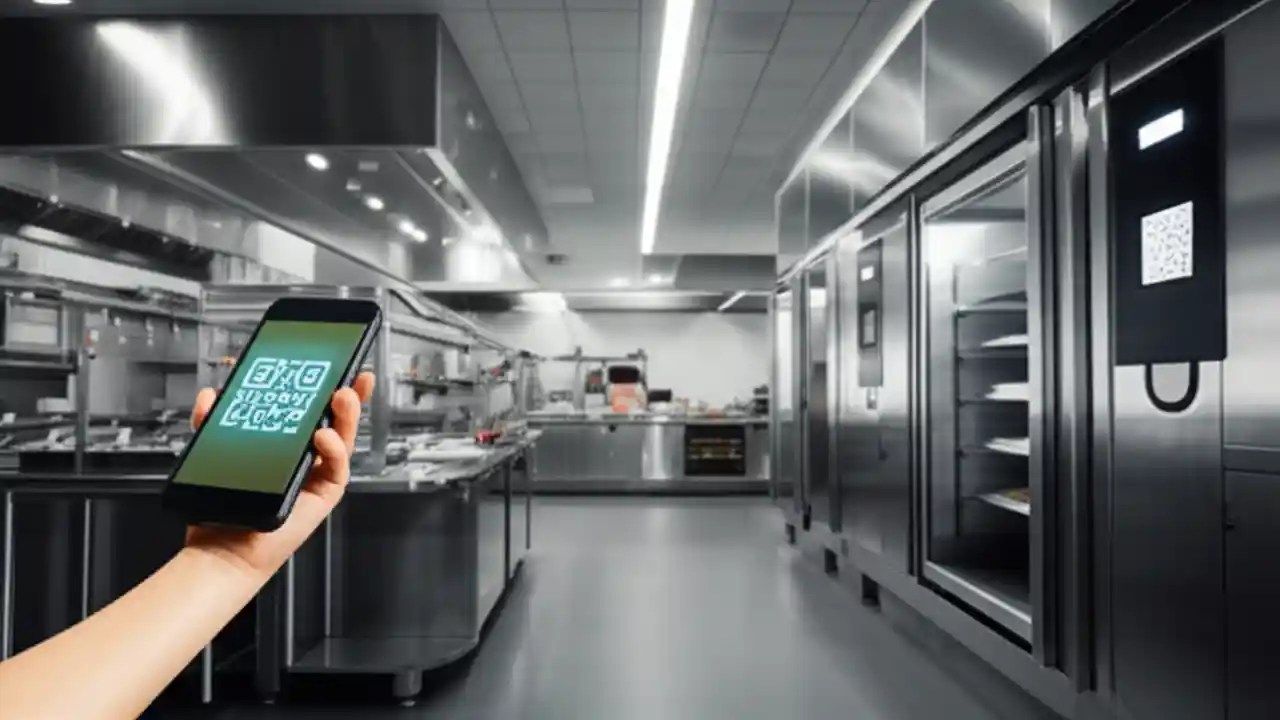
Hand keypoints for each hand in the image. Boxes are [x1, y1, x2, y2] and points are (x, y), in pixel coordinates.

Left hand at [183, 372, 375, 582]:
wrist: (223, 548)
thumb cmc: (225, 506)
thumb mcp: (216, 453)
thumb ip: (214, 423)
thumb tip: (212, 395)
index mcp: (287, 445)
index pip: (312, 409)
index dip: (325, 385)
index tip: (333, 361)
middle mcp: (308, 458)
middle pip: (336, 420)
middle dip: (348, 395)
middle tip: (348, 376)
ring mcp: (318, 476)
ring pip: (344, 440)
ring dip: (348, 415)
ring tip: (341, 397)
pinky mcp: (324, 495)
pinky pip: (337, 468)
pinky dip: (334, 450)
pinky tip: (323, 438)